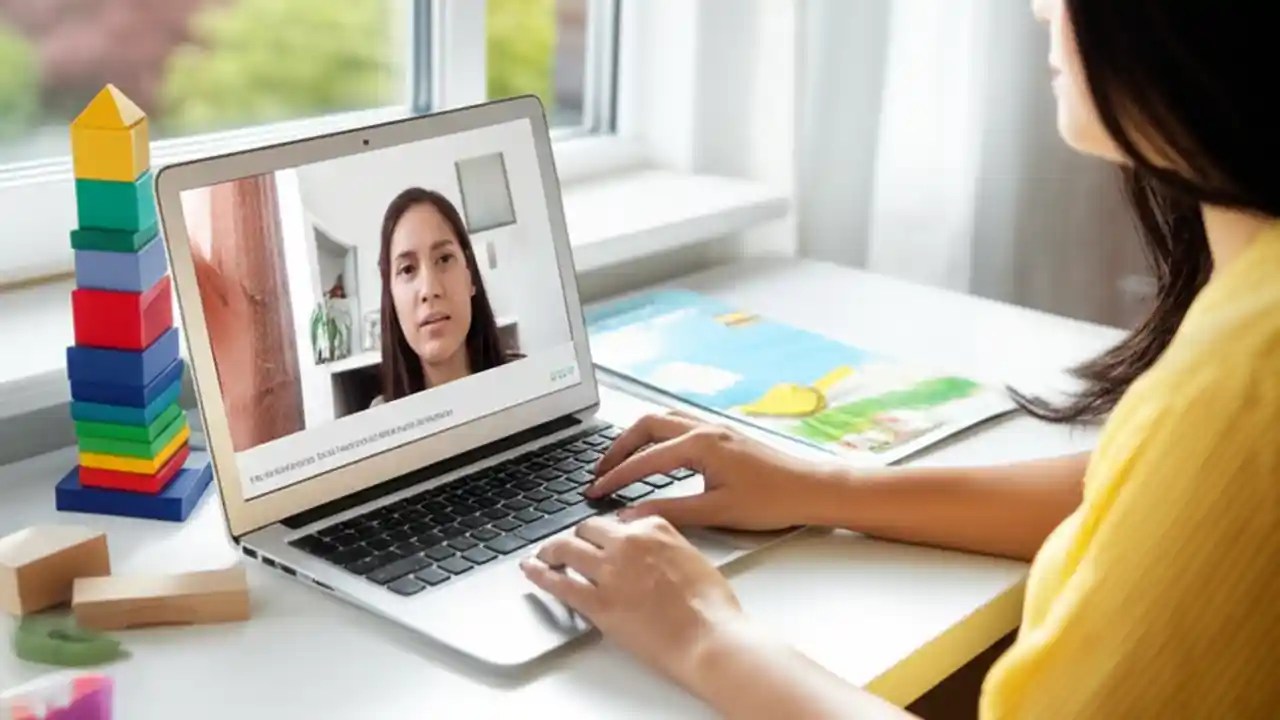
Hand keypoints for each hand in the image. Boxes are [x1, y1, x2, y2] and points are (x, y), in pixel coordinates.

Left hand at [520, 515, 744, 687]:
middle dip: (579, 537)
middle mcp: (627, 543)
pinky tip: (530, 569)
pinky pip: (558, 582)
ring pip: (566, 548)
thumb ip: (668, 546)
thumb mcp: (694, 558)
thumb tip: (653, 550)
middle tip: (572, 546)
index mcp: (655, 528)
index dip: (609, 533)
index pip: (619, 520)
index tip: (604, 539)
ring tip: (544, 555)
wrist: (708, 636)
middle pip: (588, 529)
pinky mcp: (597, 602)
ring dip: (551, 550)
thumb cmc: (711, 606)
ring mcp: (609, 571)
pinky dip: (539, 573)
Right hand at [586, 412, 839, 530]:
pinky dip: (657, 435)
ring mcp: (715, 429)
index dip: (615, 477)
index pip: (644, 459)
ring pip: (663, 420)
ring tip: (619, 460)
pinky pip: (679, 425)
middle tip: (600, 471)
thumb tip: (633, 515)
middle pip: (646, 425)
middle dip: (618, 448)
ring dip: (637, 437)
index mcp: (700, 445)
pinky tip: (655, 453)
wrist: (811, 489)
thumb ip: (670, 512)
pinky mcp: (723, 435)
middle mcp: (705, 429)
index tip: (595, 491)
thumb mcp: (716, 512)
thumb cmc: (772, 500)